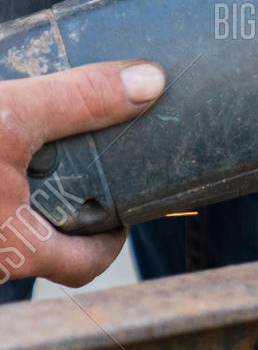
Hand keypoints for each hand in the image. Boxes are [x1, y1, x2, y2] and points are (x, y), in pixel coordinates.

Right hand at [0, 62, 164, 287]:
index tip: (127, 210)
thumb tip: (150, 83)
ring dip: (27, 186)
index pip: (82, 266)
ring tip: (38, 146)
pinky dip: (2, 171)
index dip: (112, 241)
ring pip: (10, 222)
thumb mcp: (10, 118)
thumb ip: (78, 102)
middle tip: (85, 160)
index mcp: (13, 249)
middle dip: (68, 202)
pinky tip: (2, 143)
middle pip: (45, 240)